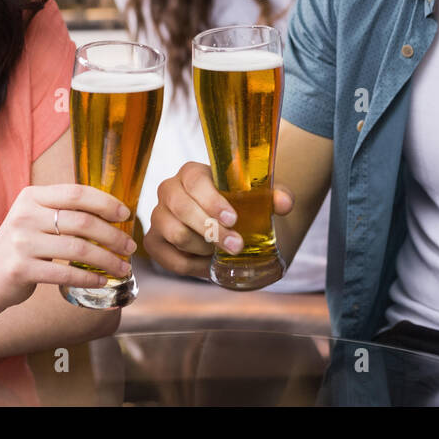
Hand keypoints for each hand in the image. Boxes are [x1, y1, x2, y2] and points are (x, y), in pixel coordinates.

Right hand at [0, 184, 136, 310]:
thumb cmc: (20, 247)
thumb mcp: (34, 219)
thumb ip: (63, 212)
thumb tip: (111, 214)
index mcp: (31, 197)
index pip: (76, 193)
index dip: (105, 202)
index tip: (125, 214)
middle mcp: (25, 216)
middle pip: (81, 221)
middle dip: (112, 234)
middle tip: (129, 246)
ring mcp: (21, 243)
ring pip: (77, 248)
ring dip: (107, 259)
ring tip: (122, 266)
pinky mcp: (21, 269)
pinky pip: (65, 272)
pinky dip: (88, 277)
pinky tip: (102, 281)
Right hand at [144, 162, 294, 277]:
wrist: (226, 225)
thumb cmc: (240, 205)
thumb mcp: (261, 200)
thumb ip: (275, 197)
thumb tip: (284, 203)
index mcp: (192, 173)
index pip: (194, 181)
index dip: (211, 200)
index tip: (233, 219)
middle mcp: (169, 190)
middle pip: (181, 208)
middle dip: (211, 230)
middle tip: (236, 245)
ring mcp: (158, 216)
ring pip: (175, 233)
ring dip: (202, 246)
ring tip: (221, 251)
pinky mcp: (154, 241)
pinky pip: (168, 258)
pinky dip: (192, 265)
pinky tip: (208, 262)